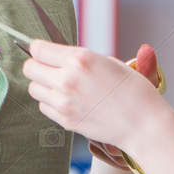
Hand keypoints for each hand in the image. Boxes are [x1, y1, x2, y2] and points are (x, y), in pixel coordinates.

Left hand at [23, 41, 163, 155]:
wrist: (144, 124)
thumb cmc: (134, 92)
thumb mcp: (110, 62)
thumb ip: (80, 59)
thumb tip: (60, 58)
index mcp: (80, 59)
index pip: (38, 49)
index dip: (40, 49)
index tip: (45, 52)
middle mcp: (68, 79)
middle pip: (29, 68)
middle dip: (38, 66)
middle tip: (51, 69)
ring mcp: (64, 102)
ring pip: (34, 89)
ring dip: (44, 86)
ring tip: (62, 87)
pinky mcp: (65, 120)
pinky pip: (44, 107)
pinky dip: (52, 103)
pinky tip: (69, 102)